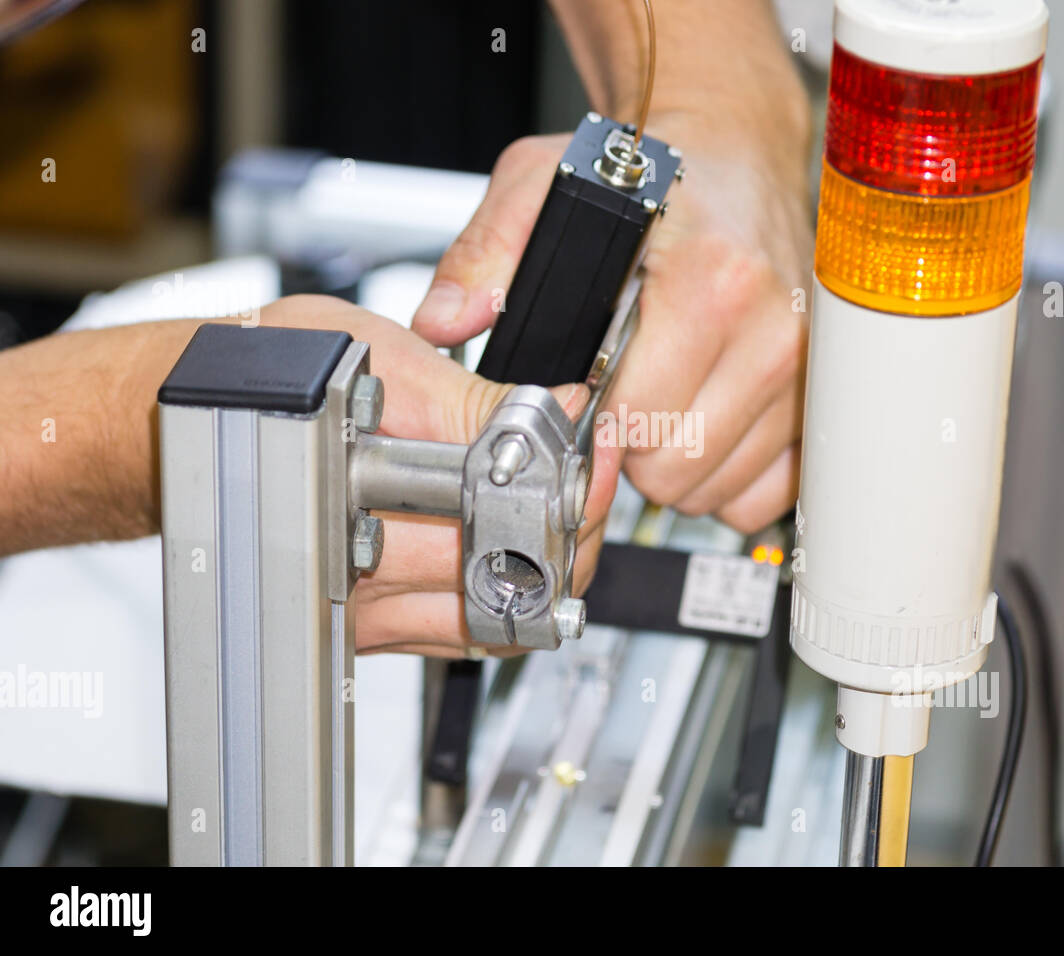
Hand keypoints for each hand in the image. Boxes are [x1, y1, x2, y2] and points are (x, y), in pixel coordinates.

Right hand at [259, 296, 618, 656]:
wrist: (199, 425)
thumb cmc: (267, 377)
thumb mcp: (380, 357)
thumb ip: (478, 395)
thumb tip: (560, 407)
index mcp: (372, 491)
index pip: (510, 508)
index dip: (576, 484)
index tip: (600, 454)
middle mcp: (366, 565)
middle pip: (521, 575)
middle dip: (578, 528)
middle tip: (593, 482)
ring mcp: (371, 606)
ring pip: (506, 615)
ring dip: (553, 566)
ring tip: (566, 512)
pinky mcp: (375, 627)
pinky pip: (471, 631)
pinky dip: (514, 593)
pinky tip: (527, 549)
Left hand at [411, 113, 813, 533]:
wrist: (736, 152)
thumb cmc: (653, 173)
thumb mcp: (545, 183)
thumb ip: (488, 254)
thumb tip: (446, 321)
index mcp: (710, 283)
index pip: (639, 423)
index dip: (592, 425)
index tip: (584, 396)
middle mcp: (772, 332)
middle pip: (677, 470)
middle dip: (632, 451)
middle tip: (621, 399)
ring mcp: (807, 373)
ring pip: (718, 491)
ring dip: (677, 465)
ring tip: (664, 401)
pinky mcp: (821, 403)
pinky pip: (765, 495)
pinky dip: (728, 477)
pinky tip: (705, 425)